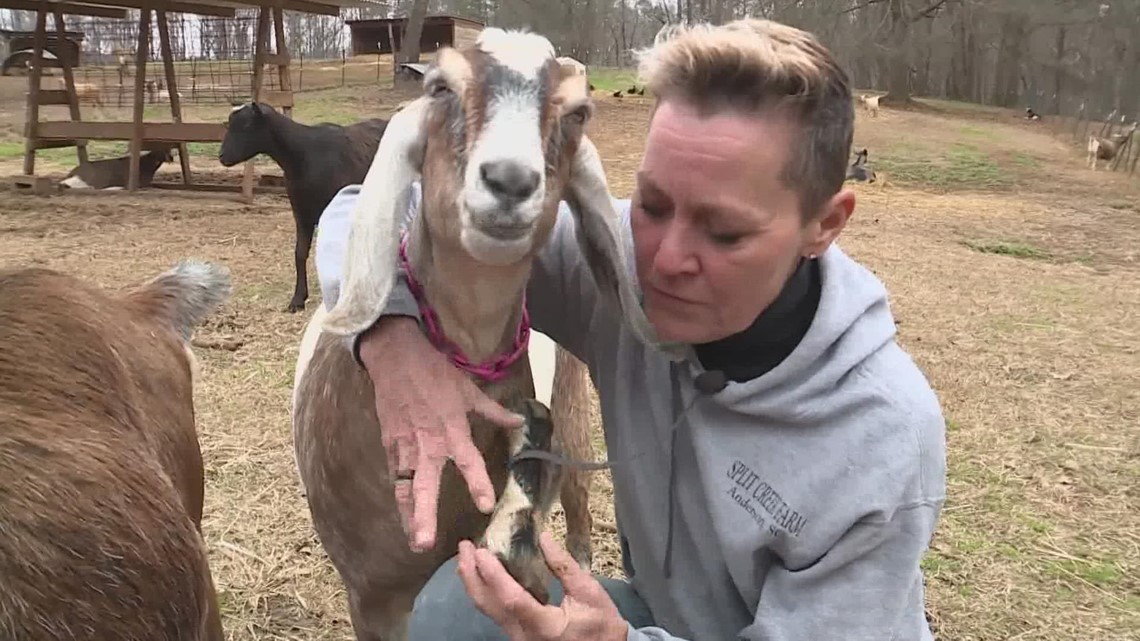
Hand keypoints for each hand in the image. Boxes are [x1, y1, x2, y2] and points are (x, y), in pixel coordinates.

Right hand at [358, 316, 524, 551]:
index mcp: (452, 430)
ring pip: (405, 487)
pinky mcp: (389, 444)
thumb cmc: (435, 373)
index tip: (485, 505)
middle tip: (425, 541)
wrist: (396, 357)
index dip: (477, 483)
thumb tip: (519, 422)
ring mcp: (404, 446)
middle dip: (423, 514)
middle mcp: (427, 444)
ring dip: (409, 515)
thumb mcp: (469, 390)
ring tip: (414, 540)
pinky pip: (395, 475)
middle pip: (424, 485)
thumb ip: (493, 412)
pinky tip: (405, 515)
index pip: (467, 461)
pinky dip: (400, 495)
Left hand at [456, 531, 629, 640]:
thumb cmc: (601, 626)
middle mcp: (523, 635)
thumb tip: (543, 537)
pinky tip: (484, 575)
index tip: (481, 550)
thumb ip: (564, 566)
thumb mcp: (589, 593)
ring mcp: (518, 638)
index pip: (510, 597)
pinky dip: (485, 591)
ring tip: (468, 556)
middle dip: (471, 575)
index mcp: (543, 625)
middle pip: (487, 605)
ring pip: (487, 610)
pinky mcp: (518, 636)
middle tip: (464, 547)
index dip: (493, 574)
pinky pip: (494, 612)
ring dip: (474, 582)